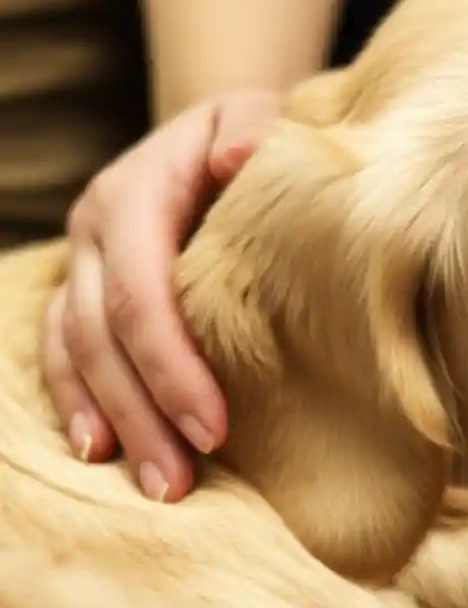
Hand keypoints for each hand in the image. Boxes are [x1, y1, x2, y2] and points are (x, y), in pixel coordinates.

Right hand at [42, 91, 281, 501]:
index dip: (170, 364)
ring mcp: (83, 261)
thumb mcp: (264, 120)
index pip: (141, 292)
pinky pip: (62, 352)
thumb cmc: (256, 138)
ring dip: (111, 422)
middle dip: (141, 413)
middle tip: (179, 484)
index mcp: (138, 191)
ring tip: (157, 487)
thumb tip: (235, 159)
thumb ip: (257, 135)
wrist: (219, 131)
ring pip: (75, 353)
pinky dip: (78, 401)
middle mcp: (96, 228)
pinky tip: (100, 451)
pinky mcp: (82, 289)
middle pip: (102, 336)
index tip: (215, 428)